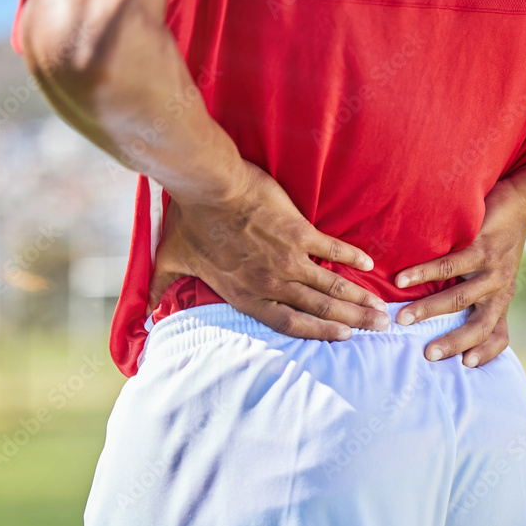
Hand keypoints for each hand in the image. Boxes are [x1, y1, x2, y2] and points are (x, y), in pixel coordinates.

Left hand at [147, 159, 390, 338]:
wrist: (207, 186)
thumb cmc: (189, 221)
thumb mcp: (171, 259)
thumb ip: (163, 288)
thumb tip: (144, 313)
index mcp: (245, 293)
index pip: (289, 322)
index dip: (318, 333)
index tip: (342, 339)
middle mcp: (271, 281)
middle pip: (318, 308)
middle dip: (350, 321)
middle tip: (377, 328)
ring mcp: (287, 258)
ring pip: (330, 285)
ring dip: (358, 298)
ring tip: (381, 307)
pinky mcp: (298, 232)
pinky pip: (331, 249)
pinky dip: (350, 257)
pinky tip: (370, 265)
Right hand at [392, 179, 525, 366]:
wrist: (521, 202)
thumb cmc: (499, 242)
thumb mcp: (495, 275)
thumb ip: (477, 296)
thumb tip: (440, 317)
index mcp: (501, 300)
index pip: (500, 336)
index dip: (486, 353)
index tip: (465, 366)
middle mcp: (500, 290)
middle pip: (479, 326)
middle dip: (452, 342)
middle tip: (427, 355)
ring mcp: (492, 270)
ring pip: (459, 298)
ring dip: (428, 310)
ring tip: (402, 318)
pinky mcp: (482, 248)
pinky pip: (449, 265)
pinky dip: (423, 274)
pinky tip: (402, 278)